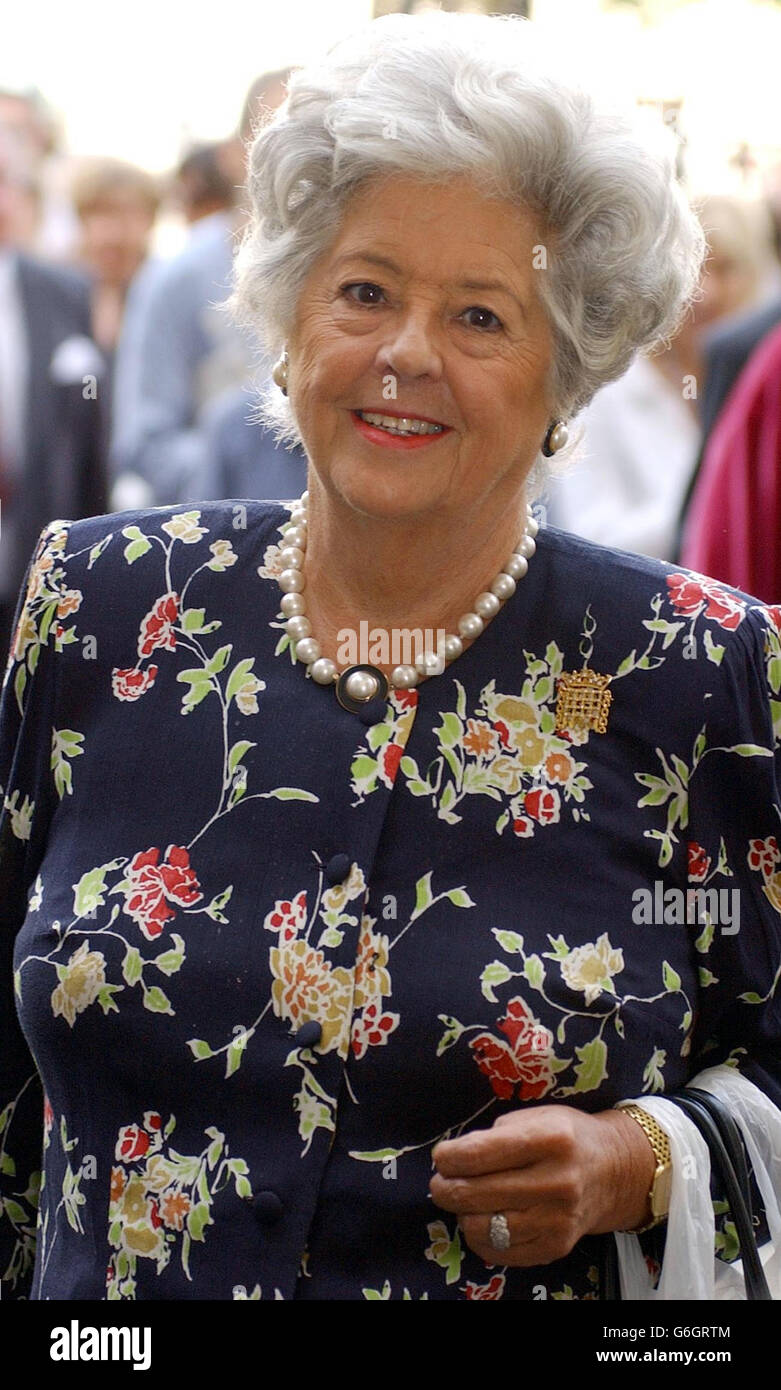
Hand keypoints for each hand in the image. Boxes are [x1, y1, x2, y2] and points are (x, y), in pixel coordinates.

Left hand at [429, 1104, 655, 1267]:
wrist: (614, 1172)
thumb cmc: (566, 1137)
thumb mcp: (536, 1117)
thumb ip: (495, 1136)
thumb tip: (452, 1160)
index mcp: (549, 1139)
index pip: (478, 1154)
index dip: (448, 1158)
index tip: (441, 1157)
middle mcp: (556, 1182)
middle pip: (474, 1194)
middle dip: (445, 1188)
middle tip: (441, 1182)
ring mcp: (557, 1220)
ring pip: (481, 1227)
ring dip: (462, 1214)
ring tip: (465, 1201)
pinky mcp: (555, 1247)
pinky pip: (498, 1251)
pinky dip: (480, 1237)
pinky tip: (484, 1219)